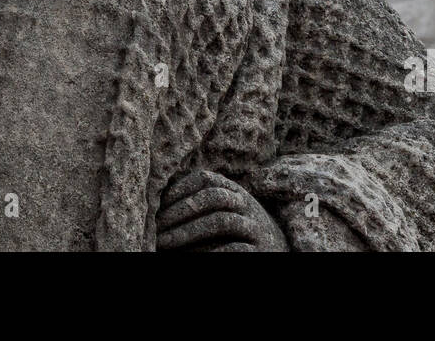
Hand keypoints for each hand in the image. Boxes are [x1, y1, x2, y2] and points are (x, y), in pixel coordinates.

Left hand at [155, 169, 287, 250]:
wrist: (278, 248)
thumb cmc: (238, 230)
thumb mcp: (225, 208)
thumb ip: (201, 200)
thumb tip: (157, 198)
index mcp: (235, 190)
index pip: (205, 178)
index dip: (179, 189)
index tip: (157, 205)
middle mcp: (246, 204)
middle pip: (213, 197)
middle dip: (180, 211)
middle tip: (156, 227)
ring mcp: (255, 227)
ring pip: (221, 221)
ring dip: (188, 232)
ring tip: (164, 243)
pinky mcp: (259, 250)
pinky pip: (234, 248)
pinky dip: (209, 252)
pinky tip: (190, 256)